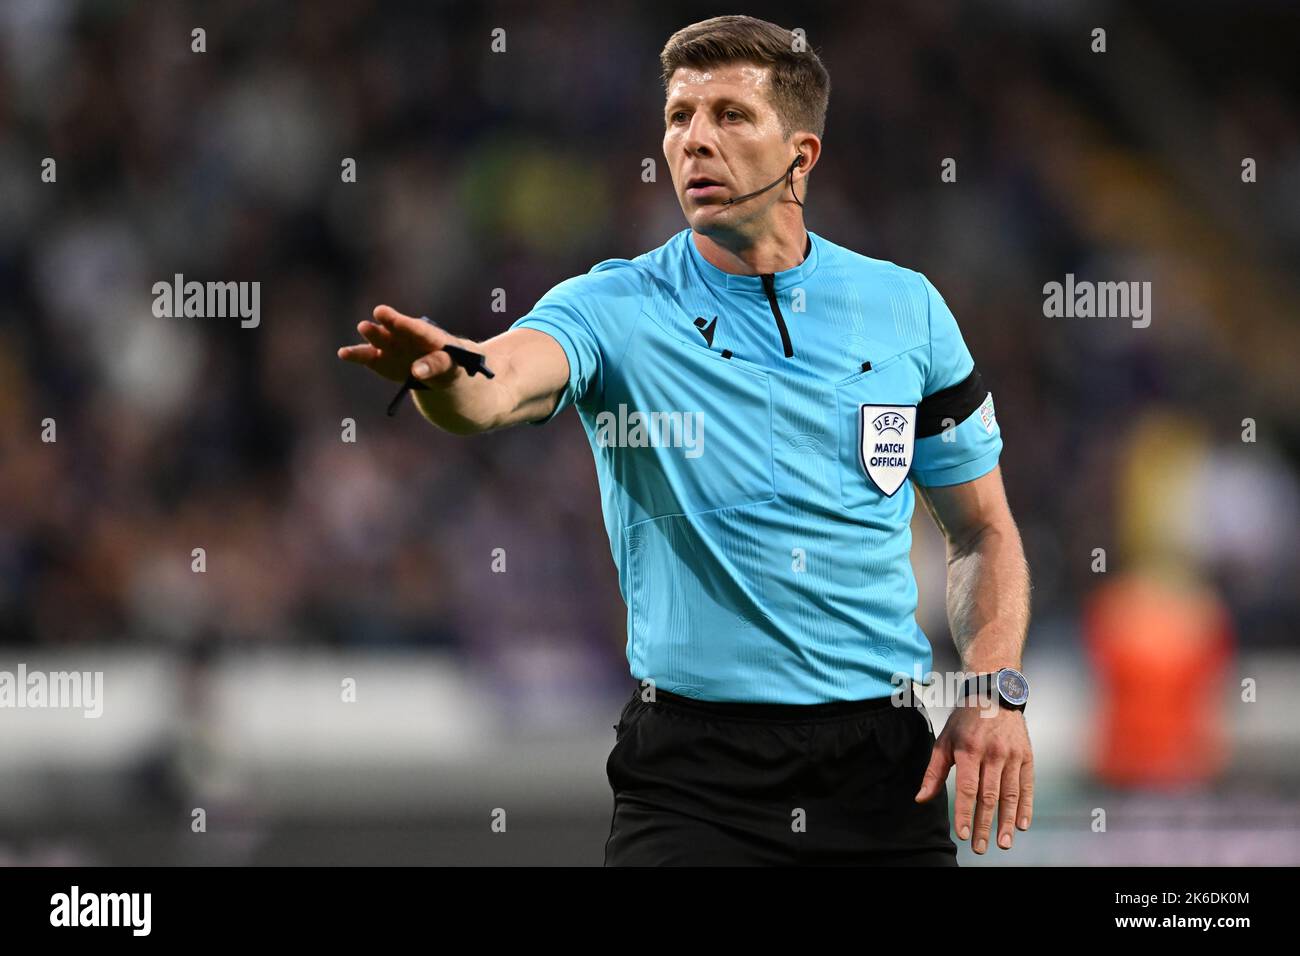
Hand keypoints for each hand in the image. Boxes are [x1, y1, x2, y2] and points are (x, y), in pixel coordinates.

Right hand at [337, 305, 460, 385]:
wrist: (437, 368)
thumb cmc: (447, 362)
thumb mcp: (447, 365)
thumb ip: (433, 366)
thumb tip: (416, 371)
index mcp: (424, 333)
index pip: (414, 327)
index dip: (403, 321)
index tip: (391, 314)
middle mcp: (403, 334)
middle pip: (394, 326)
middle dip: (388, 319)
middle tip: (380, 312)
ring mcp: (389, 345)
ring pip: (377, 338)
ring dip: (371, 333)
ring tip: (364, 327)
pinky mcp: (378, 358)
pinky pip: (365, 356)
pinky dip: (355, 355)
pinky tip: (344, 353)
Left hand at [914, 699, 1033, 853]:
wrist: (994, 694)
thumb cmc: (965, 721)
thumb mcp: (945, 741)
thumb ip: (934, 772)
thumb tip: (921, 799)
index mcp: (969, 750)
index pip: (967, 788)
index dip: (965, 813)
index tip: (962, 834)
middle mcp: (992, 753)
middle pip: (989, 796)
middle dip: (984, 825)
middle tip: (979, 847)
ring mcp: (1012, 756)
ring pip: (1010, 795)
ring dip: (1007, 822)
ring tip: (1004, 843)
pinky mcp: (1027, 757)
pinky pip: (1027, 786)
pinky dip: (1026, 807)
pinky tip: (1022, 825)